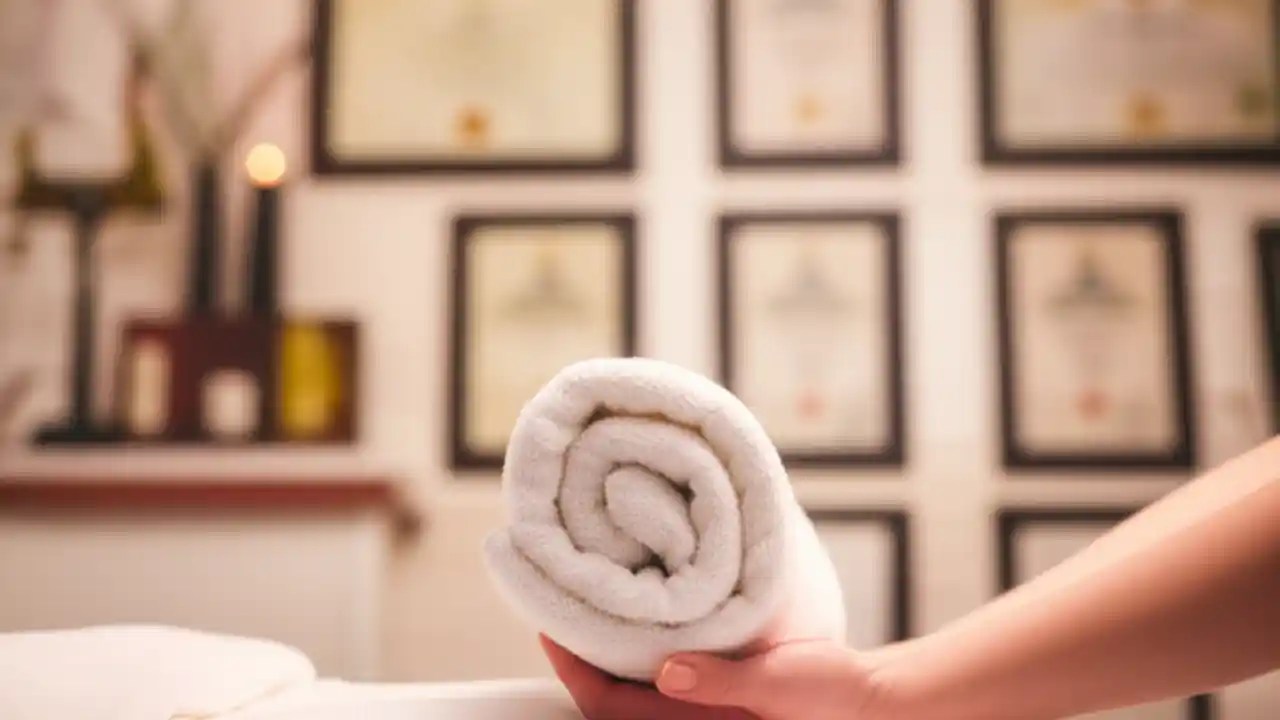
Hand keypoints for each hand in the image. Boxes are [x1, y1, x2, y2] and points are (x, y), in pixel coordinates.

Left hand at [540, 635, 894, 719]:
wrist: (867, 698)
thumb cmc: (829, 697)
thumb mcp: (777, 681)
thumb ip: (722, 681)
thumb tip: (668, 672)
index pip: (611, 708)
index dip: (576, 673)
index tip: (552, 632)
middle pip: (610, 700)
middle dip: (580, 661)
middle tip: (558, 609)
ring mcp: (699, 712)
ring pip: (631, 690)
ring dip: (605, 656)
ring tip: (586, 608)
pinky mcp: (714, 696)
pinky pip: (660, 679)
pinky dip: (638, 654)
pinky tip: (636, 622)